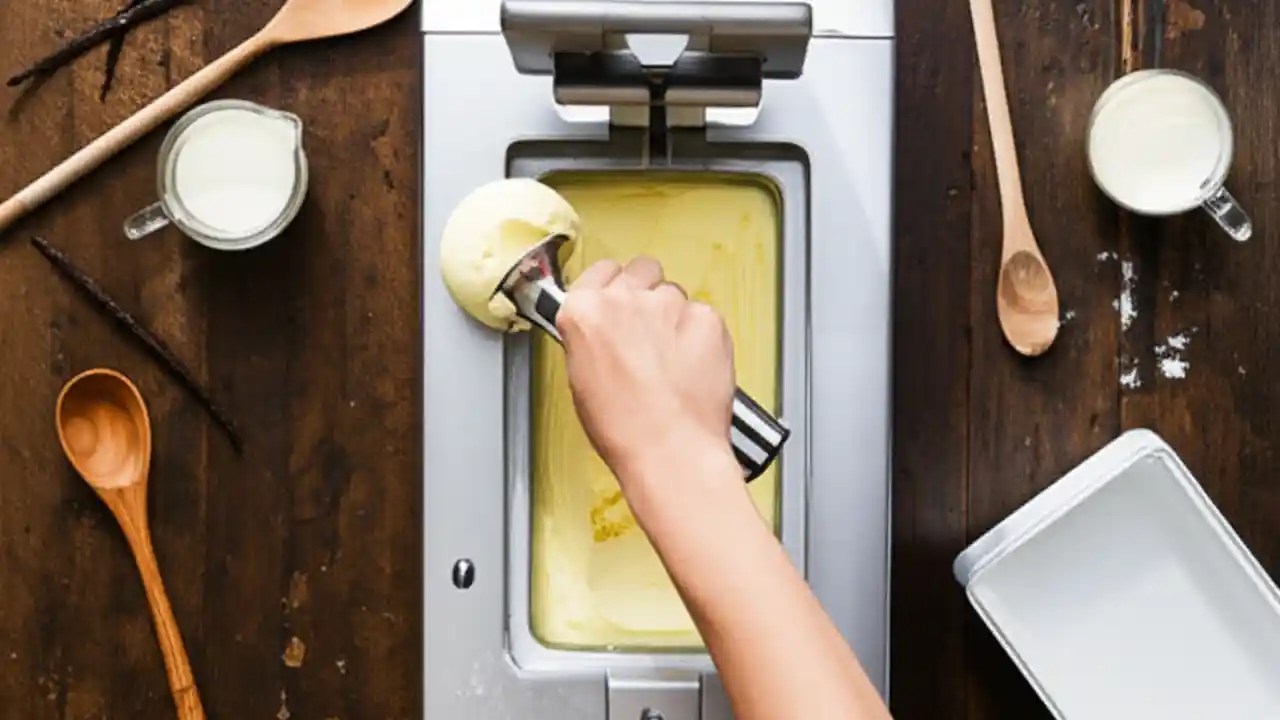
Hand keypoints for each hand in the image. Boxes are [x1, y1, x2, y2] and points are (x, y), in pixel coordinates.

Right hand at [556, 257, 737, 494]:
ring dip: (672, 315)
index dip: (611, 289)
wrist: (671, 450)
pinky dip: (700, 334)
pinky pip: (702, 314)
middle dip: (644, 292)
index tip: (616, 303)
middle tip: (647, 330)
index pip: (599, 272)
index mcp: (584, 312)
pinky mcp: (706, 317)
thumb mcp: (581, 379)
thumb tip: (603, 330)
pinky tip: (693, 365)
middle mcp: (624, 298)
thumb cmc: (624, 429)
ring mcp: (669, 304)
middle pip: (639, 270)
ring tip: (671, 358)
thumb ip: (591, 338)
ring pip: (673, 292)